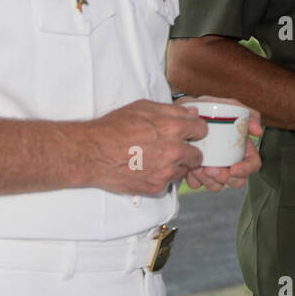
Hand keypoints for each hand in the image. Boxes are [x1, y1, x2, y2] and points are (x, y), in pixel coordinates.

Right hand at [87, 98, 206, 195]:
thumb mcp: (143, 108)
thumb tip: (192, 114)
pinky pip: (168, 183)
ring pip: (184, 171)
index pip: (202, 130)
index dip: (195, 130)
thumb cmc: (113, 127)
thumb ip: (172, 110)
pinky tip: (147, 169)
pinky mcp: (156, 187)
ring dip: (176, 166)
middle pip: (198, 155)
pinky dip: (161, 177)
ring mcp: (166, 172)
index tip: (189, 133)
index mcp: (174, 128)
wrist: (92, 153)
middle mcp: (174, 151)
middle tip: (175, 149)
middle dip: (189, 151)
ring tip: (157, 159)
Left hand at [185, 111, 263, 191]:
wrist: (182, 111)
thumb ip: (247, 113)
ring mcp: (214, 167)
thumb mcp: (228, 105)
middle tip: (211, 168)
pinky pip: (198, 184)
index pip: (252, 164)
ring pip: (218, 185)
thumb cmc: (207, 107)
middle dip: (225, 178)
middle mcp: (229, 160)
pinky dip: (195, 180)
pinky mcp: (198, 172)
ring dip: (208, 180)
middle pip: (237, 180)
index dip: (246, 169)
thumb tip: (258, 131)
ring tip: (197, 167)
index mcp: (241, 147)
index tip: (233, 168)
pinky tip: (190, 169)